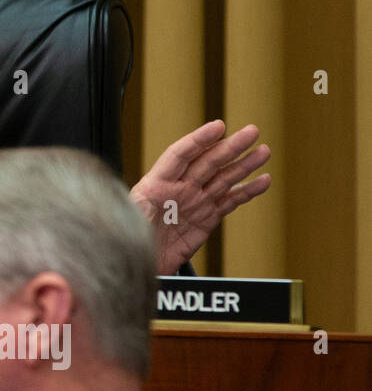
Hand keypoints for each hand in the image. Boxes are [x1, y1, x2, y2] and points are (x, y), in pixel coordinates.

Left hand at [130, 120, 271, 274]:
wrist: (138, 263)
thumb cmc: (128, 237)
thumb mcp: (128, 220)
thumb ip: (139, 208)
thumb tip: (143, 201)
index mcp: (156, 184)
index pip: (180, 155)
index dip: (199, 140)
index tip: (218, 127)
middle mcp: (179, 188)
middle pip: (208, 162)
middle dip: (230, 147)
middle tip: (252, 132)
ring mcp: (195, 201)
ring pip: (223, 178)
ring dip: (243, 164)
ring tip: (262, 151)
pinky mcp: (207, 218)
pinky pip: (230, 201)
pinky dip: (247, 191)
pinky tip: (262, 181)